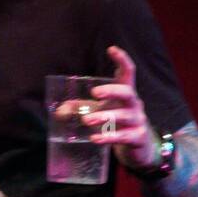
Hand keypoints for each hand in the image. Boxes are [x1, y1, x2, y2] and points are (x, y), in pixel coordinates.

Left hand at [86, 45, 159, 168]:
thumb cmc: (117, 122)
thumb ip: (80, 108)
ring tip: (87, 120)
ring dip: (105, 117)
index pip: (127, 73)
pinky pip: (124, 136)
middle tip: (94, 93)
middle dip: (112, 91)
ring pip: (124, 116)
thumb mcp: (99, 111)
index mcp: (125, 93)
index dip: (122, 60)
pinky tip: (96, 138)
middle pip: (127, 92)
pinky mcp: (137, 137)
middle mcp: (134, 104)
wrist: (139, 147)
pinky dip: (109, 137)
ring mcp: (138, 121)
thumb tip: (58, 111)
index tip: (111, 49)